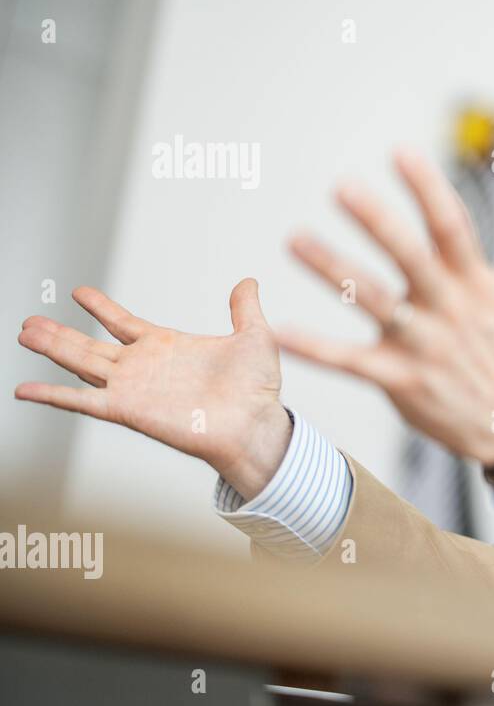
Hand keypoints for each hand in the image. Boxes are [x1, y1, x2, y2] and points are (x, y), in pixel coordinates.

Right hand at [15, 280, 291, 497]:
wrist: (255, 424)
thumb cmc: (257, 389)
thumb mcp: (253, 336)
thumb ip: (244, 309)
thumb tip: (248, 282)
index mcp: (167, 346)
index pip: (124, 323)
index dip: (101, 308)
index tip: (78, 292)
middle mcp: (144, 368)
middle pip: (90, 346)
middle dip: (59, 334)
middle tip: (29, 320)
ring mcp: (133, 388)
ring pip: (80, 364)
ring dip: (52, 350)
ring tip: (23, 334)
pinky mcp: (128, 410)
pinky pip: (82, 402)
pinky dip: (52, 395)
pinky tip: (25, 390)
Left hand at [279, 149, 493, 465]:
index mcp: (475, 281)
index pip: (452, 227)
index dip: (427, 189)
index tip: (400, 152)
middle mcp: (448, 308)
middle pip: (411, 257)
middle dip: (377, 221)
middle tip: (340, 186)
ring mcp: (423, 344)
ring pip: (375, 302)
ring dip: (334, 271)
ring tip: (294, 239)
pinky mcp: (400, 378)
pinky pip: (352, 362)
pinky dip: (316, 349)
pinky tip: (279, 330)